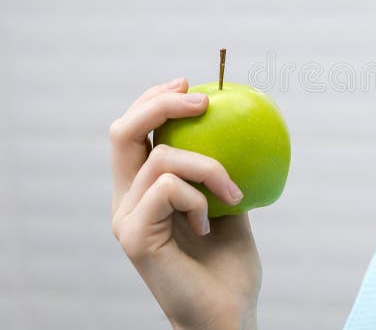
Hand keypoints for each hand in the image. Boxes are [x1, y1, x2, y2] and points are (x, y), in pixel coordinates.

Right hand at [109, 78, 261, 328]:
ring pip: (160, 158)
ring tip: (233, 195)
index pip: (132, 133)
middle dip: (160, 103)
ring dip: (209, 166)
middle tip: (202, 98)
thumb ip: (218, 169)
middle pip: (122, 132)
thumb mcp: (227, 203)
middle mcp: (125, 202)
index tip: (191, 83)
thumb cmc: (230, 263)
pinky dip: (199, 196)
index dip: (154, 99)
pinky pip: (168, 188)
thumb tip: (237, 123)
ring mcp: (125, 220)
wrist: (229, 312)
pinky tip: (211, 225)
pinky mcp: (134, 238)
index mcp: (141, 192)